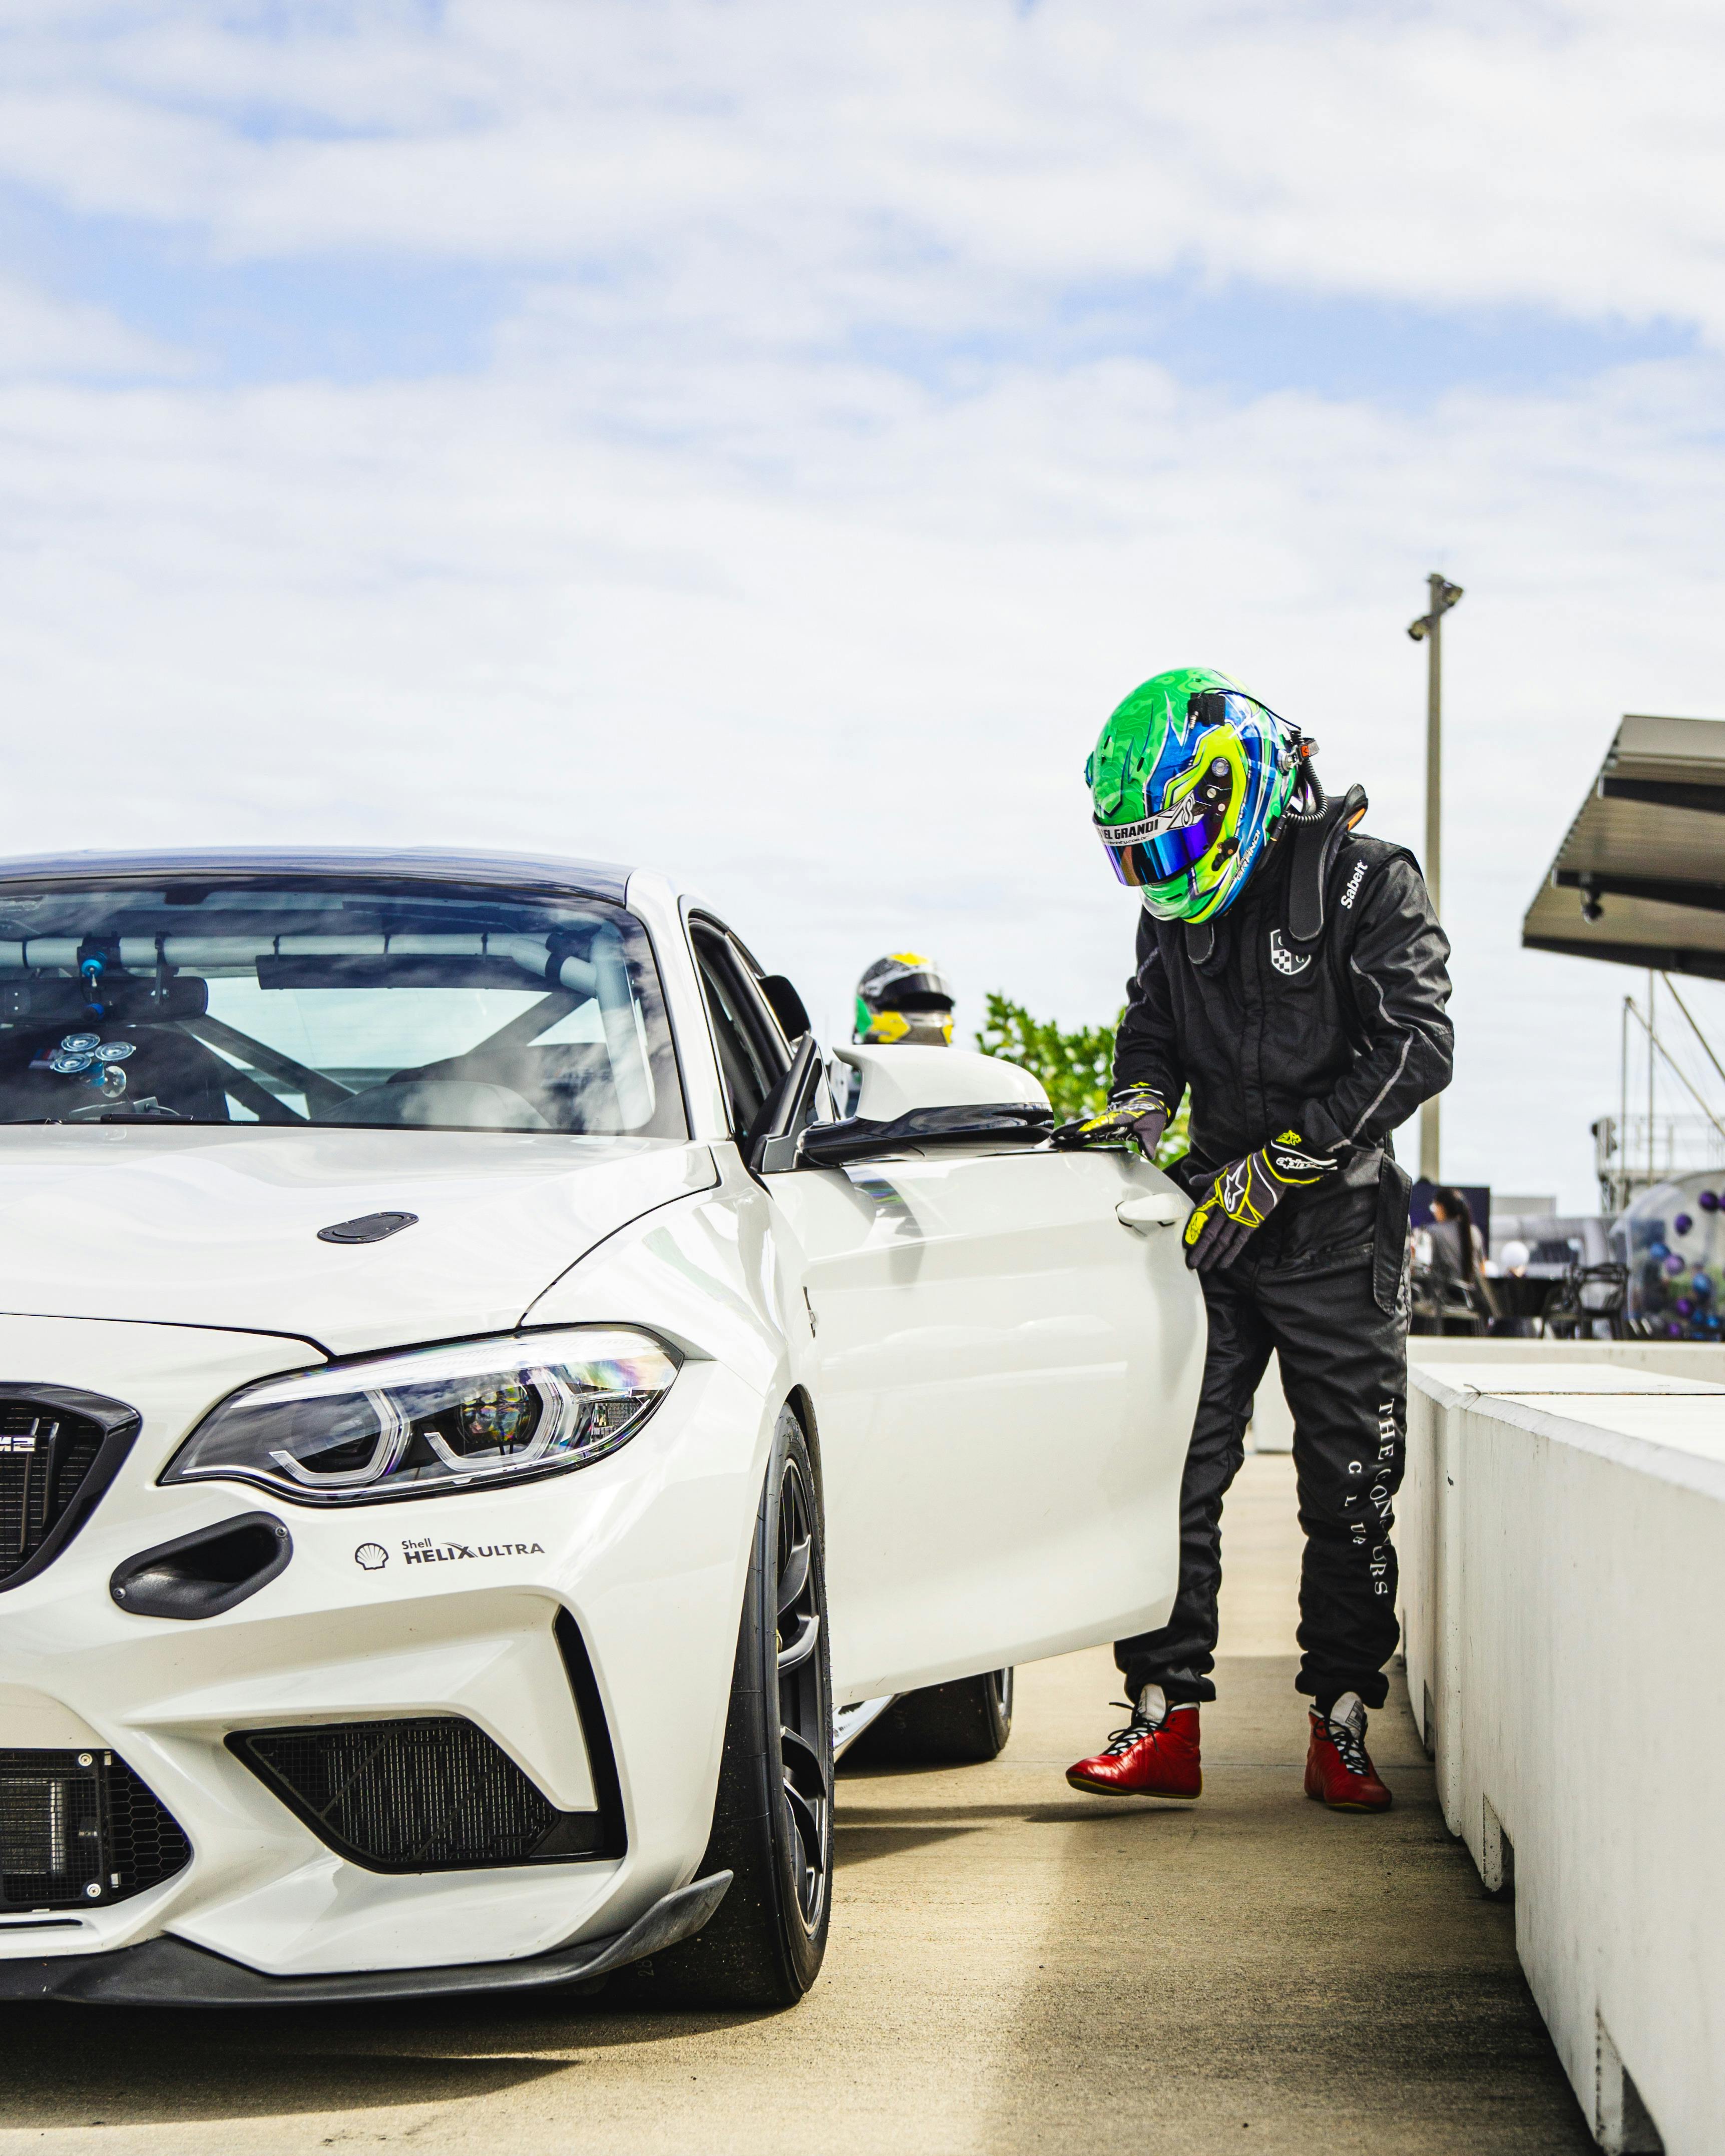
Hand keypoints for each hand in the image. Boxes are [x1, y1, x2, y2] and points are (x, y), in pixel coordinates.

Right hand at [1052, 1087, 1167, 1158]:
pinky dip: (1071, 1136)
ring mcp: (1101, 1124)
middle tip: (1055, 1137)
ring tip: (1052, 1140)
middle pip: (1085, 1124)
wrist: (1146, 1102)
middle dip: (1070, 1130)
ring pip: (1081, 1127)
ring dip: (1067, 1133)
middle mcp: (1106, 1120)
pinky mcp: (1099, 1128)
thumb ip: (1148, 1141)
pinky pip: (1083, 1132)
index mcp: (1118, 1119)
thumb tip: (1149, 1154)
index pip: (1102, 1124)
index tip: (1080, 1133)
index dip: (1091, 1128)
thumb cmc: (1149, 1116)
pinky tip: (1060, 1142)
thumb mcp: (1151, 1128)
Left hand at [1183, 1129, 1336, 1270]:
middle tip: (1191, 1264)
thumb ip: (1206, 1179)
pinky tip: (1222, 1265)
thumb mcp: (1222, 1171)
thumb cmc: (1246, 1168)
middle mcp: (1223, 1209)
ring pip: (1221, 1241)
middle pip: (1207, 1233)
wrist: (1268, 1170)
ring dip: (1211, 1255)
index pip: (1199, 1218)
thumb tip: (1192, 1180)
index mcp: (1214, 1196)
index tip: (1185, 1245)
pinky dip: (1230, 1254)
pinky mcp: (1251, 1223)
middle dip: (1199, 1250)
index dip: (1192, 1232)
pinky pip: (1238, 1242)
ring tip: (1203, 1268)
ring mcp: (1237, 1217)